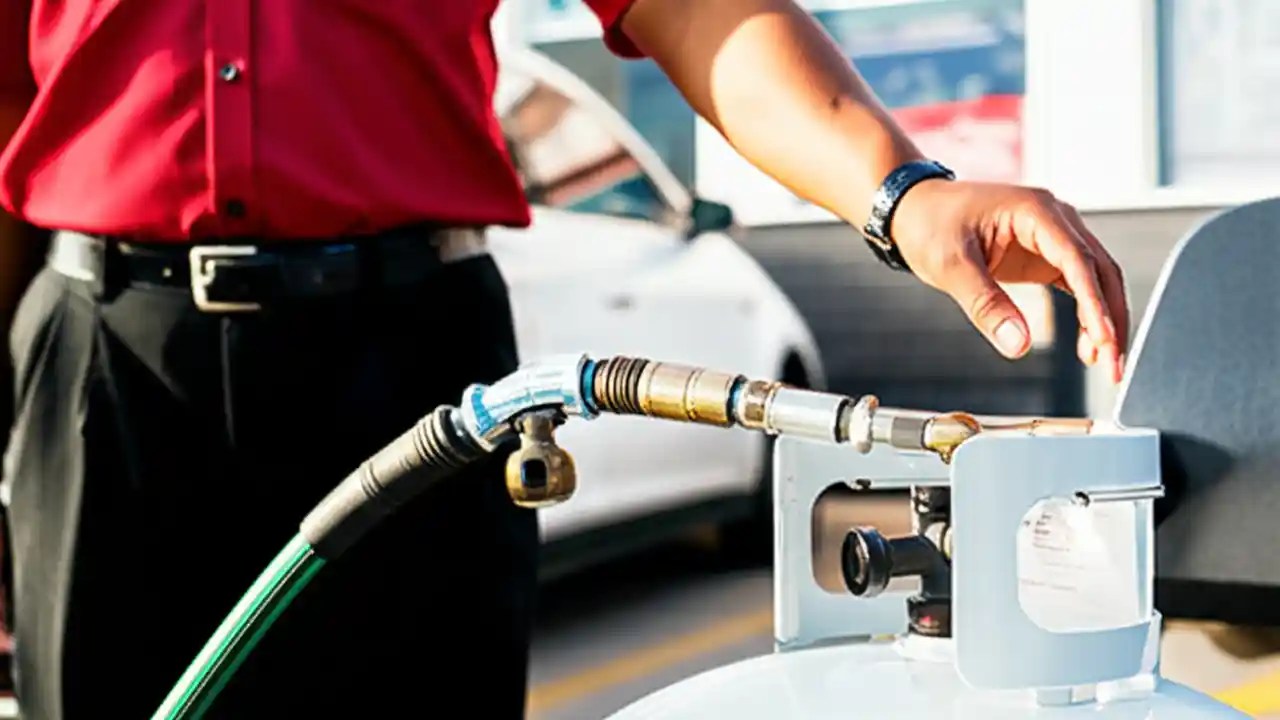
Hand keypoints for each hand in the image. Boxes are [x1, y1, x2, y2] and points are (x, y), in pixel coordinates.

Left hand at [891, 179, 1128, 383]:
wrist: (913, 209)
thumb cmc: (929, 224)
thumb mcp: (951, 267)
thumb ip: (986, 305)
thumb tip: (1019, 345)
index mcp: (1036, 211)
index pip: (1079, 261)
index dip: (1095, 305)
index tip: (1104, 341)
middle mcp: (1054, 219)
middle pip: (1100, 271)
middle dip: (1111, 319)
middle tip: (1113, 366)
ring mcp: (1052, 236)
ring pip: (1095, 279)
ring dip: (1104, 319)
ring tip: (1103, 364)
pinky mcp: (1044, 254)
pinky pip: (1078, 284)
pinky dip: (1086, 314)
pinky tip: (1086, 345)